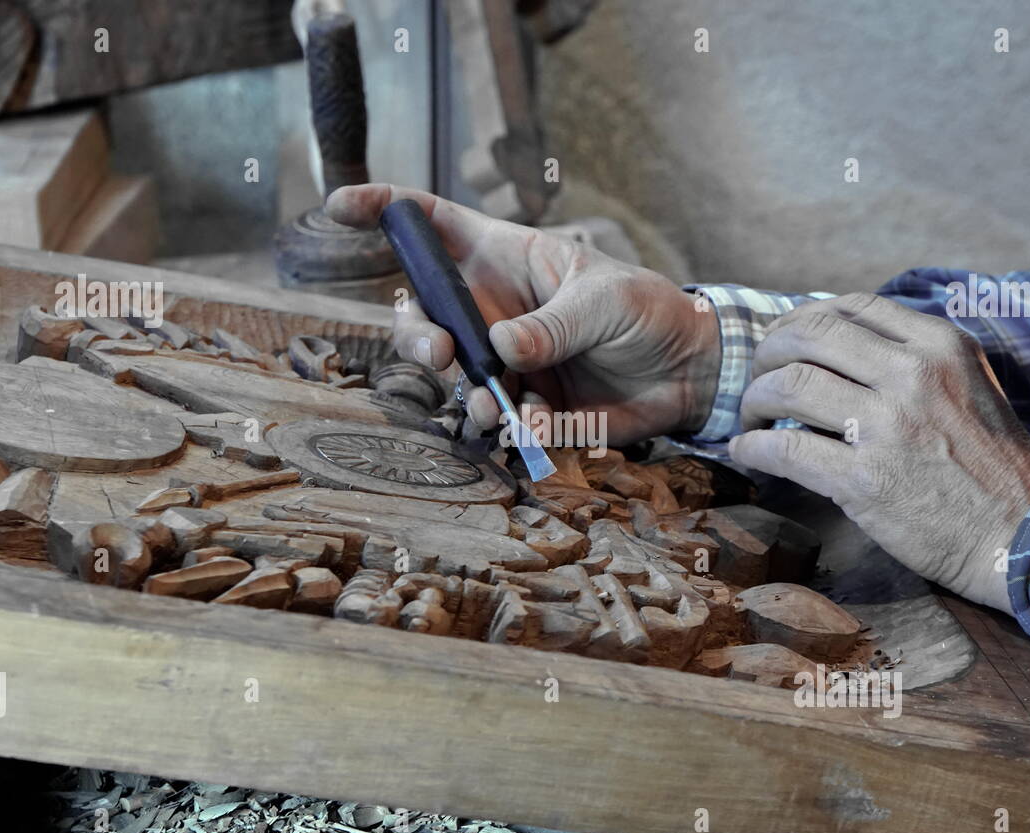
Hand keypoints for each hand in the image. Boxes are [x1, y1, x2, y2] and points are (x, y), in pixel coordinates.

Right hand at [326, 184, 720, 443]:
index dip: (386, 209)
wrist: (689, 373)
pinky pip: (501, 423)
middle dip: (418, 337)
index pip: (435, 224)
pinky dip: (517, 431)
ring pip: (456, 380)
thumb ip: (554, 325)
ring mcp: (506, 362)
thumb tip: (501, 349)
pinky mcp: (527, 408)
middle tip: (441, 356)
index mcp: (507, 260)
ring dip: (469, 397)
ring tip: (501, 413)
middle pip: (425, 316)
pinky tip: (543, 430)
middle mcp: (494, 311)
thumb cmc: (648, 312)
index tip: (341, 204)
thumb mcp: (606, 303)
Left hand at [728, 293, 1029, 610]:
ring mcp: (888, 426)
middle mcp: (913, 375)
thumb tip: (841, 343)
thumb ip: (915, 358)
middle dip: (767, 356)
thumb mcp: (969, 386)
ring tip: (753, 421)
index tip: (784, 345)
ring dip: (754, 402)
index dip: (802, 320)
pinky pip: (783, 449)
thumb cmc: (992, 466)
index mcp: (939, 346)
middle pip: (807, 336)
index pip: (850, 307)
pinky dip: (751, 448)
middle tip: (759, 382)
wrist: (1022, 536)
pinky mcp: (864, 479)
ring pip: (787, 386)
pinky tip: (747, 453)